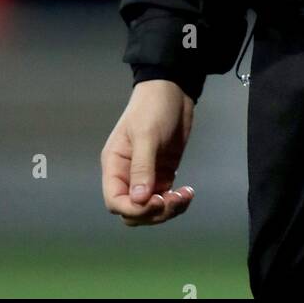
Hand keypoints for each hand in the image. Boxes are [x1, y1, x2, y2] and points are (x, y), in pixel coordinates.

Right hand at [101, 80, 196, 226]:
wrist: (174, 90)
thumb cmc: (153, 107)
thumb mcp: (146, 135)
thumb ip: (142, 167)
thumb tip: (139, 200)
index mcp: (115, 165)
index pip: (115, 201)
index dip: (133, 209)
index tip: (156, 201)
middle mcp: (127, 175)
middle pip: (133, 212)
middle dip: (154, 212)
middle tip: (174, 199)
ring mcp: (146, 176)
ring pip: (151, 210)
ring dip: (168, 209)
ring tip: (185, 196)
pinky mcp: (163, 174)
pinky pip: (166, 199)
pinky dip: (176, 202)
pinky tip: (188, 193)